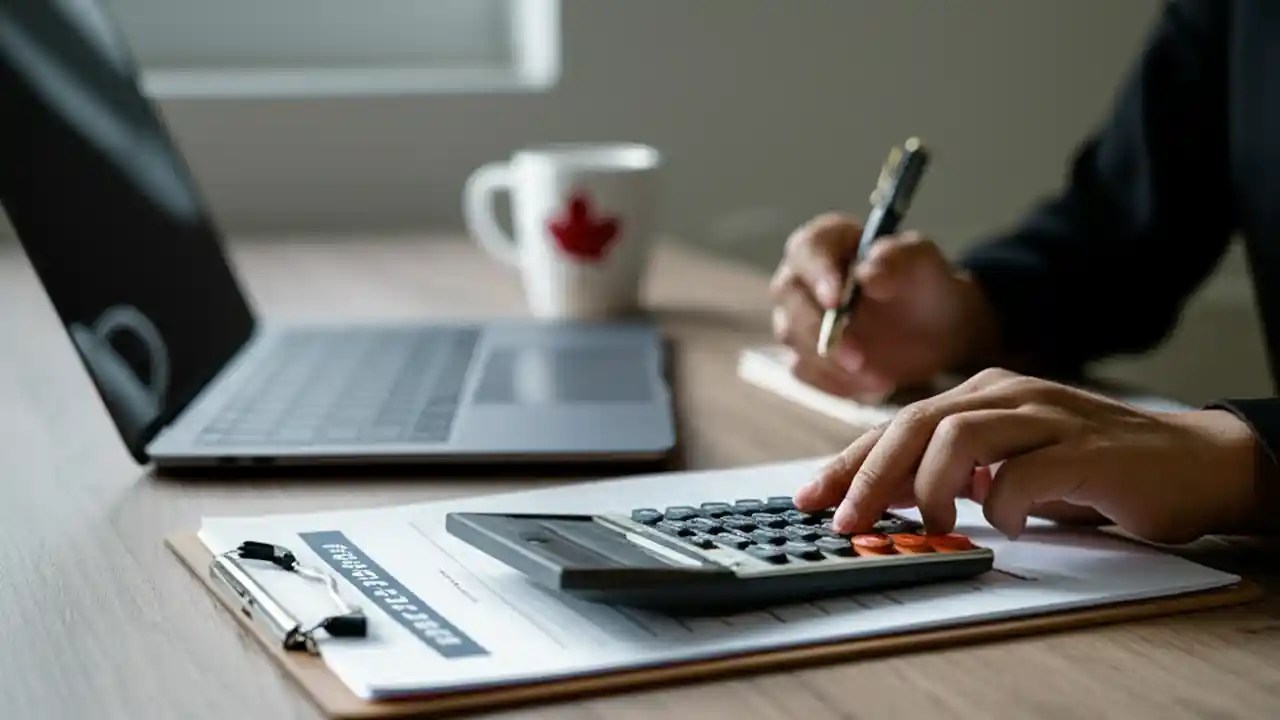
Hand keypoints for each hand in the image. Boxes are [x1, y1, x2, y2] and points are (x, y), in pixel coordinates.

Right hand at [769, 213, 997, 401]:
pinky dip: (835, 383)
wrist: (934, 327)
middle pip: (791, 299)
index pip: (807, 249)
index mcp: (827, 242)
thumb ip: (897, 259)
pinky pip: (804, 371)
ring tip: (880, 379)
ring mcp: (796, 318)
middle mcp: (801, 278)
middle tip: (858, 359)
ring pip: (794, 340)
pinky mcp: (803, 354)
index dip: (816, 274)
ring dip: (831, 364)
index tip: (836, 301)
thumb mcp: (922, 262)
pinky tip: (870, 385)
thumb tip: (868, 275)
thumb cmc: (923, 282)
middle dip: (821, 332)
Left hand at [793, 368, 1261, 543]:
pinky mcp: (1086, 450)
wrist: (1189, 461)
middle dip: (869, 475)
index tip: (811, 498)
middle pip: (915, 424)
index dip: (848, 461)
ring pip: (959, 434)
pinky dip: (1003, 505)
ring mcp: (1047, 417)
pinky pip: (1024, 474)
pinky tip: (1007, 524)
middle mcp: (1006, 395)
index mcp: (980, 396)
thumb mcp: (1005, 466)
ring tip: (933, 523)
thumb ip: (950, 473)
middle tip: (847, 521)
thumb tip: (881, 498)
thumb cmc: (1087, 469)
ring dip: (931, 486)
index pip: (896, 424)